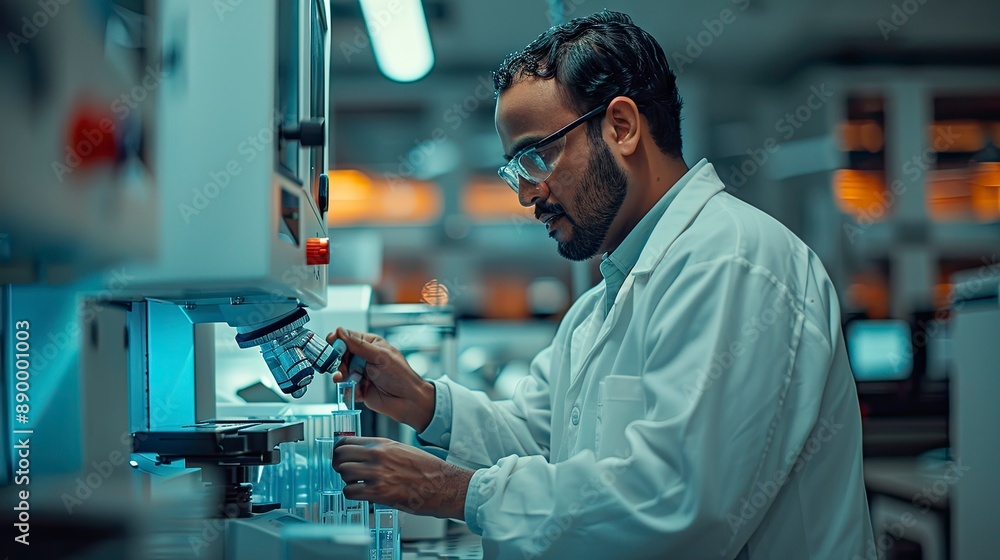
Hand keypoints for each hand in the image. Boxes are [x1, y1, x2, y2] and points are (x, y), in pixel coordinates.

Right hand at [326, 328, 435, 431]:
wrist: (408, 401)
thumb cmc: (400, 375)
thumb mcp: (379, 356)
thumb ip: (358, 345)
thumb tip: (340, 331)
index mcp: (370, 344)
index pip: (348, 338)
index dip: (337, 341)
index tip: (331, 344)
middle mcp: (364, 358)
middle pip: (340, 355)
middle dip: (338, 361)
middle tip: (340, 367)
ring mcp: (361, 373)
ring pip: (340, 372)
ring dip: (340, 376)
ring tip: (342, 379)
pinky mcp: (359, 388)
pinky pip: (346, 388)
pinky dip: (348, 390)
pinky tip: (356, 391)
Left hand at [332, 437, 472, 518]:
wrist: (443, 484)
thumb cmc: (426, 469)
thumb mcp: (401, 449)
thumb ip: (380, 450)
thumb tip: (361, 454)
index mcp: (382, 443)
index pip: (346, 442)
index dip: (340, 450)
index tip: (341, 456)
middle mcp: (377, 455)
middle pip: (340, 456)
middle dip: (339, 465)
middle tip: (345, 472)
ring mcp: (377, 474)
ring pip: (343, 473)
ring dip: (347, 480)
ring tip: (356, 483)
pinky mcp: (378, 492)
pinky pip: (350, 492)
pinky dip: (352, 494)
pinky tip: (362, 494)